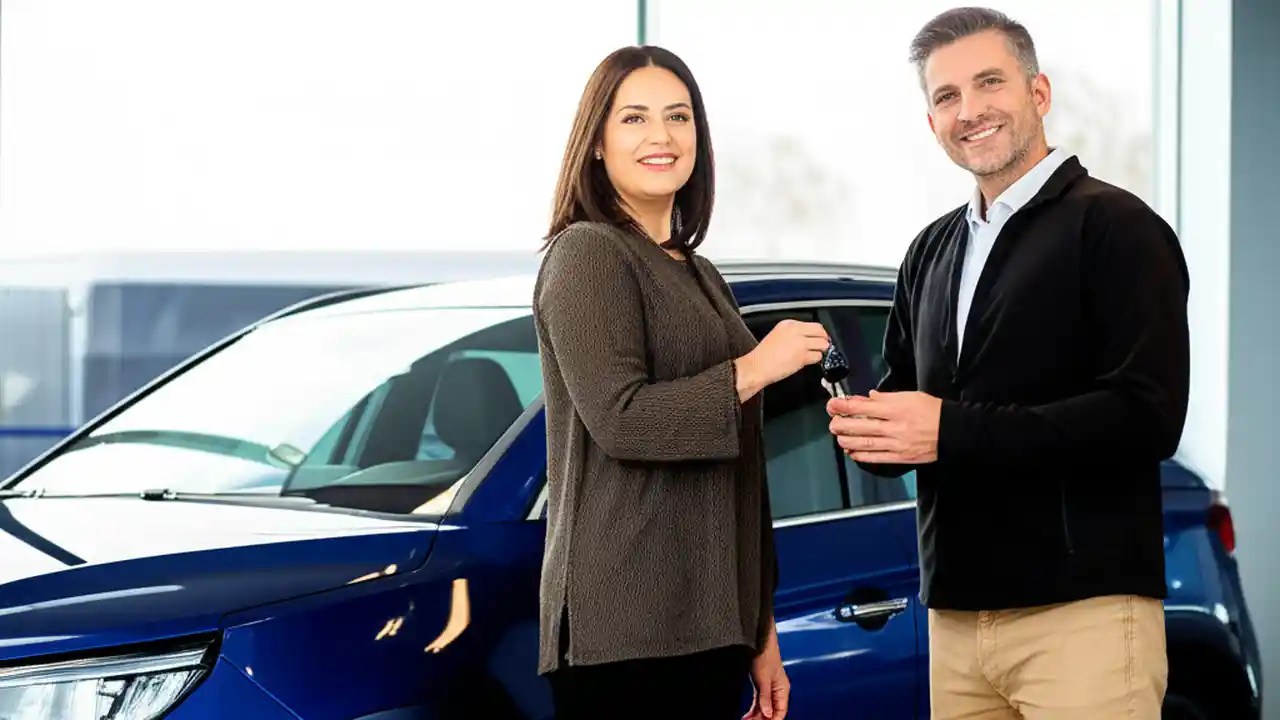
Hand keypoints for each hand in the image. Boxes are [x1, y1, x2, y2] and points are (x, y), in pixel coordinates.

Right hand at [738, 319, 829, 388]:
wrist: (756, 367)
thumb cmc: (763, 356)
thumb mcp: (777, 335)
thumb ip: (793, 334)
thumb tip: (807, 338)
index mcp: (788, 324)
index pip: (813, 324)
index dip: (818, 333)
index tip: (818, 338)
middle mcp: (796, 331)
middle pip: (821, 332)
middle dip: (824, 339)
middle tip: (824, 346)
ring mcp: (800, 343)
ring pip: (822, 344)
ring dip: (822, 350)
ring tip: (816, 354)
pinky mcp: (802, 356)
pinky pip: (818, 356)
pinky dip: (816, 360)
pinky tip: (809, 361)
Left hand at [744, 624, 789, 718]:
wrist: (757, 639)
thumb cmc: (764, 654)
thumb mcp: (763, 678)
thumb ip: (765, 697)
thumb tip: (767, 713)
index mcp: (783, 688)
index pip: (780, 712)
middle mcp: (778, 689)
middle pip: (772, 711)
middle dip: (762, 719)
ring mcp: (770, 687)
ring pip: (765, 708)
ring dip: (757, 716)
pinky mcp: (762, 684)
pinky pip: (760, 701)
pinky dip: (754, 709)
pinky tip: (747, 715)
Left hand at [827, 390, 941, 463]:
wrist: (952, 431)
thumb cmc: (932, 410)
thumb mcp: (910, 396)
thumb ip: (886, 398)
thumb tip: (867, 398)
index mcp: (897, 409)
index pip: (864, 408)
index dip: (845, 407)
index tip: (833, 405)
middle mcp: (894, 427)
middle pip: (861, 427)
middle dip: (842, 425)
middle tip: (833, 422)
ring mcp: (896, 444)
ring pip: (865, 444)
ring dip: (847, 441)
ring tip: (839, 437)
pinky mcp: (900, 457)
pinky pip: (876, 458)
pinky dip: (861, 456)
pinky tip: (851, 453)